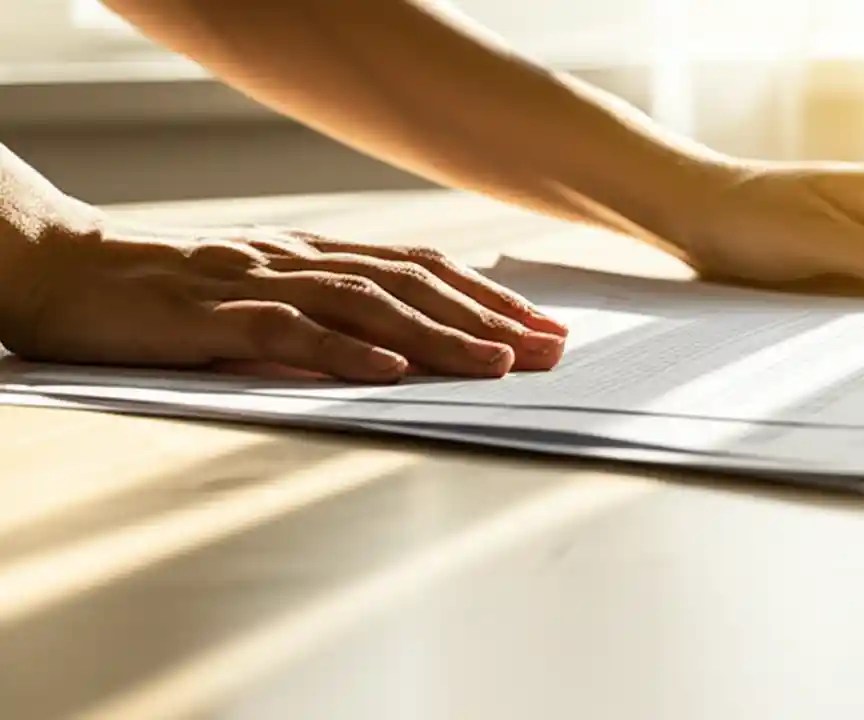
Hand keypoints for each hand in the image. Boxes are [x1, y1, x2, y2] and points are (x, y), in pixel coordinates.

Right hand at [0, 216, 567, 381]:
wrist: (65, 272)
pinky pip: (286, 332)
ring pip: (364, 305)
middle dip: (486, 318)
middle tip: (548, 349)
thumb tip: (401, 345)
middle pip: (410, 285)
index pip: (420, 271)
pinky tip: (389, 369)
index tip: (541, 325)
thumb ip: (327, 310)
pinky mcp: (211, 315)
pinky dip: (342, 350)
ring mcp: (255, 283)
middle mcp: (298, 261)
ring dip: (436, 334)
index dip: (485, 297)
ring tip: (496, 362)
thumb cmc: (168, 292)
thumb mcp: (261, 292)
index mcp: (314, 256)